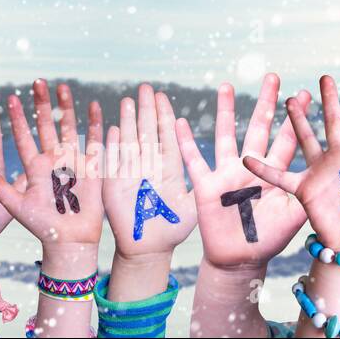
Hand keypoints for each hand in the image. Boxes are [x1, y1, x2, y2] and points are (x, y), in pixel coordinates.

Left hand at [0, 79, 103, 245]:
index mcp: (34, 167)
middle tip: (38, 82)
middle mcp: (52, 160)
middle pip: (46, 126)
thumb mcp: (17, 206)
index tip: (10, 99)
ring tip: (62, 87)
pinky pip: (94, 141)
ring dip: (66, 108)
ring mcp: (72, 161)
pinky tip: (94, 106)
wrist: (70, 241)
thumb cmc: (42, 227)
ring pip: (69, 128)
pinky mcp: (91, 167)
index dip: (17, 118)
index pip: (23, 137)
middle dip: (42, 104)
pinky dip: (95, 124)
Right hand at [102, 84, 196, 256]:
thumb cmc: (173, 230)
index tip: (163, 96)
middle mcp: (148, 167)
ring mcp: (130, 175)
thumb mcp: (195, 205)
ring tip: (129, 100)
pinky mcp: (114, 187)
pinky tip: (112, 127)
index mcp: (168, 168)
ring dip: (128, 122)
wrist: (148, 250)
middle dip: (146, 111)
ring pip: (129, 143)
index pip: (166, 136)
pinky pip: (112, 163)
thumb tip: (227, 171)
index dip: (164, 116)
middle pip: (146, 133)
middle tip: (146, 88)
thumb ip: (207, 186)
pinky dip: (112, 147)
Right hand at [176, 74, 305, 267]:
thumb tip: (328, 179)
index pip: (288, 139)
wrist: (240, 260)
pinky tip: (178, 122)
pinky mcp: (207, 186)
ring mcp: (227, 174)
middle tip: (273, 77)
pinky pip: (193, 160)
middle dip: (266, 103)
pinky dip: (185, 142)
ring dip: (226, 111)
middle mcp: (251, 167)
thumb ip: (306, 196)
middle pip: (259, 127)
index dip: (296, 118)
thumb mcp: (294, 217)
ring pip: (226, 135)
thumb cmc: (269, 240)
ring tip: (226, 86)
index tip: (305, 94)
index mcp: (274, 173)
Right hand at [245, 76, 339, 254]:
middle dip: (329, 100)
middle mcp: (339, 159)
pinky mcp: (304, 190)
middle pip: (333, 122)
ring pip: (306, 140)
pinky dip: (264, 169)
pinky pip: (280, 177)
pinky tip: (248, 159)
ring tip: (291, 100)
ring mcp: (320, 172)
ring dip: (298, 121)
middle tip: (323, 78)